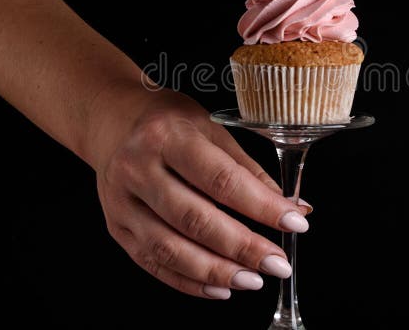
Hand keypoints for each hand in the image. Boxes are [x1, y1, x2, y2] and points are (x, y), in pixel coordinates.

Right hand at [91, 87, 310, 298]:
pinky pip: (153, 263)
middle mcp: (138, 169)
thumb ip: (249, 170)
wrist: (113, 122)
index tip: (294, 222)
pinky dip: (189, 281)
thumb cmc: (169, 123)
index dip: (260, 205)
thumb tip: (293, 207)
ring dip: (217, 271)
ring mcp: (121, 202)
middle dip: (242, 247)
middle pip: (195, 218)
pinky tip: (220, 287)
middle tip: (277, 264)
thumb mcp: (212, 129)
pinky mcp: (116, 227)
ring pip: (170, 248)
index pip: (221, 179)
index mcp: (168, 137)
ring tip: (253, 280)